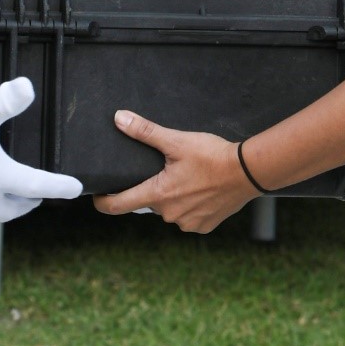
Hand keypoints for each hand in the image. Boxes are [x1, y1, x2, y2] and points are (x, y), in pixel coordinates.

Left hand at [92, 111, 258, 233]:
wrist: (248, 172)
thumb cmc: (212, 155)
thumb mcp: (176, 141)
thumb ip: (145, 131)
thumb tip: (119, 119)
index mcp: (159, 194)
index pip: (120, 205)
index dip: (104, 202)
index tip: (96, 198)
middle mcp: (170, 214)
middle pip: (150, 201)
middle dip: (154, 187)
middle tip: (168, 169)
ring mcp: (188, 222)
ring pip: (170, 209)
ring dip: (174, 196)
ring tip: (189, 177)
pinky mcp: (204, 226)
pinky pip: (188, 216)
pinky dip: (191, 205)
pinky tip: (201, 190)